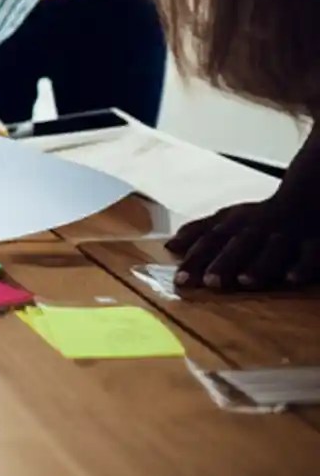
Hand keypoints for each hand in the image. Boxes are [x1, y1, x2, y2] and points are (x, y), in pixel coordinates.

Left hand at [165, 197, 319, 290]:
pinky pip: (310, 254)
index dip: (195, 258)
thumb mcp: (230, 218)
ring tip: (245, 281)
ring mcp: (288, 234)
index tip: (180, 279)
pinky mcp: (315, 243)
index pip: (211, 239)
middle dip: (224, 262)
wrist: (310, 194)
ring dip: (260, 264)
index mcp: (237, 222)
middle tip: (210, 282)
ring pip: (273, 248)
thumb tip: (170, 246)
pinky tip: (291, 279)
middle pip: (239, 244)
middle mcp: (259, 227)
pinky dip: (301, 266)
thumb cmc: (262, 216)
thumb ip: (201, 231)